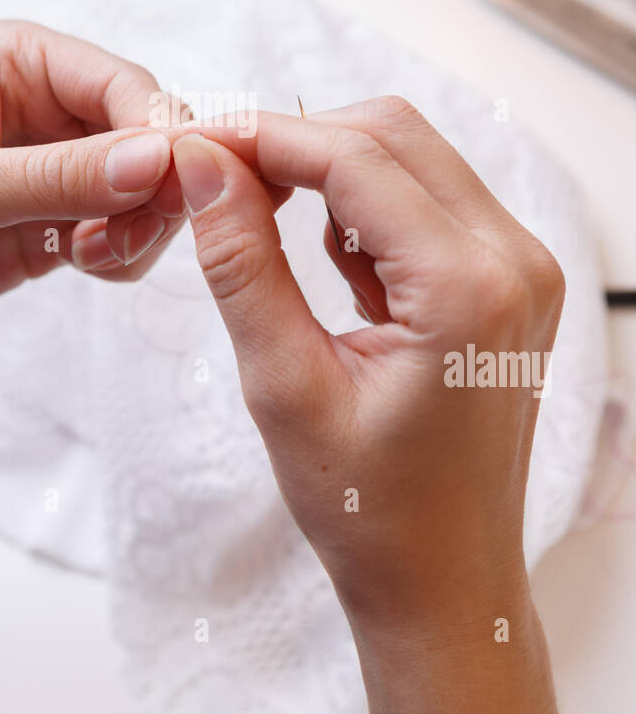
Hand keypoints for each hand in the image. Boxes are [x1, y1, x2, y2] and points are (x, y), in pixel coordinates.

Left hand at [0, 23, 182, 438]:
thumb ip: (59, 178)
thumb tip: (159, 161)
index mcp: (17, 61)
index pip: (124, 86)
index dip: (160, 134)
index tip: (173, 186)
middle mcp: (43, 108)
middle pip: (149, 138)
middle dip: (153, 188)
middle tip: (124, 235)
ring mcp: (50, 171)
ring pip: (145, 191)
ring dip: (140, 227)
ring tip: (91, 255)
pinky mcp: (50, 229)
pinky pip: (121, 234)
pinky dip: (121, 254)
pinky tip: (81, 265)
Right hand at [172, 97, 567, 713]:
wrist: (444, 579)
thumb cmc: (371, 510)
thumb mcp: (283, 385)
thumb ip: (241, 261)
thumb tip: (202, 163)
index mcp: (467, 289)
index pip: (353, 157)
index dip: (261, 137)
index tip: (192, 143)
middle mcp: (513, 261)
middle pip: (390, 134)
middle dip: (295, 143)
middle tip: (218, 179)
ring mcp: (521, 266)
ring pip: (410, 156)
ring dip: (330, 176)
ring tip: (277, 248)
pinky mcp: (508, 277)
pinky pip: (427, 199)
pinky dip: (365, 212)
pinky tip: (340, 282)